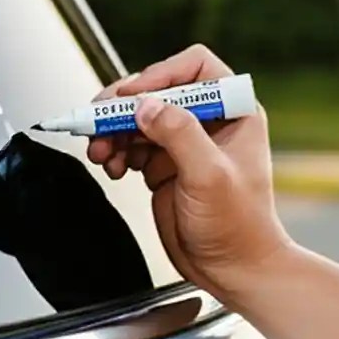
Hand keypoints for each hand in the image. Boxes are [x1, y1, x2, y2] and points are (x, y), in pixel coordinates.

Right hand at [86, 45, 292, 301]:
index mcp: (233, 112)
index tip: (131, 96)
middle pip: (156, 91)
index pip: (194, 67)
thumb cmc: (240, 228)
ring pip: (137, 117)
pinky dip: (114, 151)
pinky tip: (110, 166)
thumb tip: (146, 106)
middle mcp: (208, 121)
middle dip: (123, 107)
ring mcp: (183, 142)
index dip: (159, 75)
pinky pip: (129, 143)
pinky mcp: (163, 164)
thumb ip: (179, 135)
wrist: (233, 270)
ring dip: (112, 130)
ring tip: (99, 151)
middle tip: (97, 120)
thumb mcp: (211, 177)